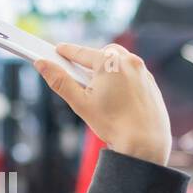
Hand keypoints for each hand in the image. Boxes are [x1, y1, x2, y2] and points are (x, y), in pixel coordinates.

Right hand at [34, 41, 172, 166]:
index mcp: (110, 62)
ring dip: (108, 70)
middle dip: (90, 61)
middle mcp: (129, 61)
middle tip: (80, 75)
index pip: (82, 52)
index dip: (66, 51)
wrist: (144, 143)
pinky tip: (117, 97)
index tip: (57, 49)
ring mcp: (143, 71)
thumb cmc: (112, 124)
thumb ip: (59, 81)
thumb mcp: (80, 103)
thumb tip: (41, 64)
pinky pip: (133, 74)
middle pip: (103, 53)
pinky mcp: (151, 83)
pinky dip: (123, 79)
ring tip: (100, 90)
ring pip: (120, 62)